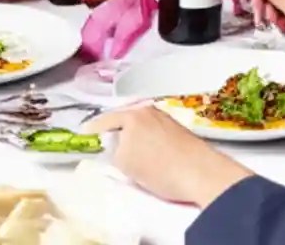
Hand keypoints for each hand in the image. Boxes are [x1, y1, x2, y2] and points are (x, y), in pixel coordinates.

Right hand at [83, 105, 252, 206]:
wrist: (202, 173)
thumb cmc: (160, 168)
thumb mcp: (124, 163)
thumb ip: (112, 151)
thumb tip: (113, 147)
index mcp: (132, 114)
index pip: (103, 120)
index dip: (90, 130)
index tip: (82, 135)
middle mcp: (149, 110)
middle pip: (123, 121)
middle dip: (113, 133)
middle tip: (104, 147)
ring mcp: (166, 118)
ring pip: (139, 127)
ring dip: (131, 138)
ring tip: (128, 155)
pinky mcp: (178, 130)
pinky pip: (153, 132)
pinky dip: (146, 141)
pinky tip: (149, 156)